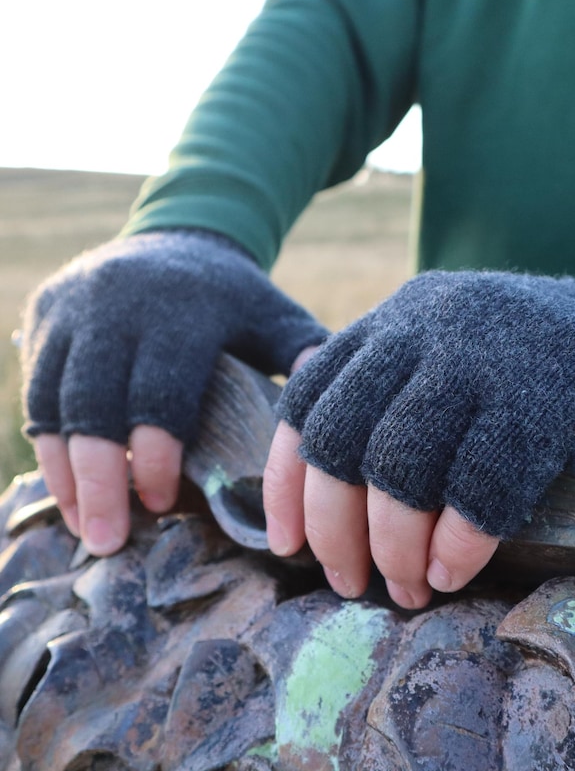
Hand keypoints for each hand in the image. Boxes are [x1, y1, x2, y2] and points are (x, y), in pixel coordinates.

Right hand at [21, 230, 328, 554]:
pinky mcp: (46, 313)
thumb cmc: (234, 297)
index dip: (156, 452)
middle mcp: (119, 301)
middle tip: (108, 540)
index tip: (162, 503)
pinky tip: (64, 485)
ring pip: (53, 399)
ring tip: (83, 525)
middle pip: (95, 400)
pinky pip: (34, 387)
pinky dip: (46, 442)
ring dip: (64, 470)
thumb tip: (336, 417)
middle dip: (99, 477)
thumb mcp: (275, 317)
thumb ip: (304, 357)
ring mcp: (74, 305)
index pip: (162, 389)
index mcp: (185, 308)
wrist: (179, 236)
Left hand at [264, 271, 574, 606]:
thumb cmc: (536, 375)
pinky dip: (460, 541)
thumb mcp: (452, 364)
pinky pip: (483, 483)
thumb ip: (392, 403)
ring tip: (410, 589)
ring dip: (396, 545)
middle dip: (336, 526)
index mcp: (396, 319)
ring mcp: (489, 354)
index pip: (308, 399)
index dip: (286, 481)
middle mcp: (430, 325)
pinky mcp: (550, 393)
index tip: (288, 546)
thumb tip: (321, 503)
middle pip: (342, 437)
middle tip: (352, 583)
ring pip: (402, 465)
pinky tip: (455, 571)